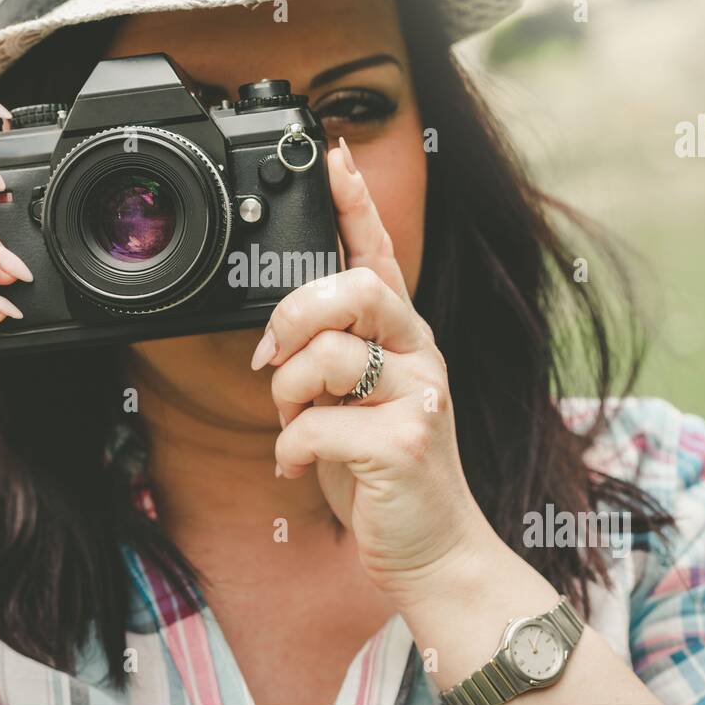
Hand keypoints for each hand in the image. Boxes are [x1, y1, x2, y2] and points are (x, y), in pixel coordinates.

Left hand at [253, 136, 489, 603]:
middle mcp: (420, 354)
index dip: (357, 204)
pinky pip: (316, 423)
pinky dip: (291, 448)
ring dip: (286, 396)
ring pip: (327, 357)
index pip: (382, 255)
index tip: (333, 156)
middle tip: (272, 358)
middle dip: (294, 318)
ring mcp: (420, 396)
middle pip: (353, 291)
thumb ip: (337, 354)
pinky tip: (300, 464)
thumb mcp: (361, 401)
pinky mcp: (405, 442)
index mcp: (406, 337)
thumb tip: (282, 326)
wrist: (433, 547)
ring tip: (293, 424)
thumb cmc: (385, 471)